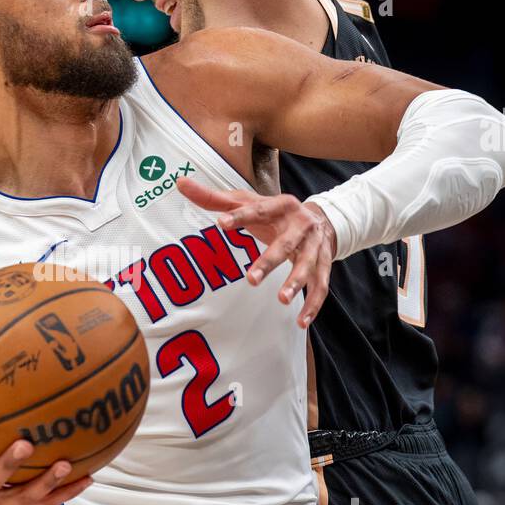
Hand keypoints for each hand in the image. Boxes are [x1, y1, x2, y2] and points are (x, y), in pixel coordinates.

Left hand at [177, 176, 335, 327]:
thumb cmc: (273, 212)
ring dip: (297, 283)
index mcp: (281, 205)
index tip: (221, 224)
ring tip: (282, 300)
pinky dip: (313, 304)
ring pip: (308, 266)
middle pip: (285, 244)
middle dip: (269, 262)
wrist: (322, 217)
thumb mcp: (247, 201)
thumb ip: (213, 198)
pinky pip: (321, 286)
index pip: (258, 210)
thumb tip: (180, 182)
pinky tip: (301, 321)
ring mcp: (315, 245)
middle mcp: (301, 224)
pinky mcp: (324, 263)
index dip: (240, 216)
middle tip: (251, 280)